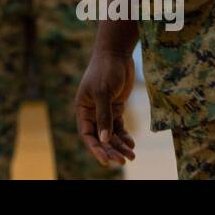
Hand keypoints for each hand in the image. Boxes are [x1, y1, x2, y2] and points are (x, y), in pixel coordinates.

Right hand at [75, 49, 137, 167]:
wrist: (116, 53)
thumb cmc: (105, 70)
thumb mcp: (103, 93)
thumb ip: (104, 116)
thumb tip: (104, 139)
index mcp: (83, 109)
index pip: (87, 134)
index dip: (95, 149)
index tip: (105, 160)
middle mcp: (92, 112)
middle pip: (100, 138)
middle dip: (111, 150)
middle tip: (123, 161)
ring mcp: (105, 111)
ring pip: (111, 134)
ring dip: (120, 146)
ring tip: (132, 156)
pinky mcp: (116, 108)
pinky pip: (119, 127)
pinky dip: (125, 136)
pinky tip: (132, 144)